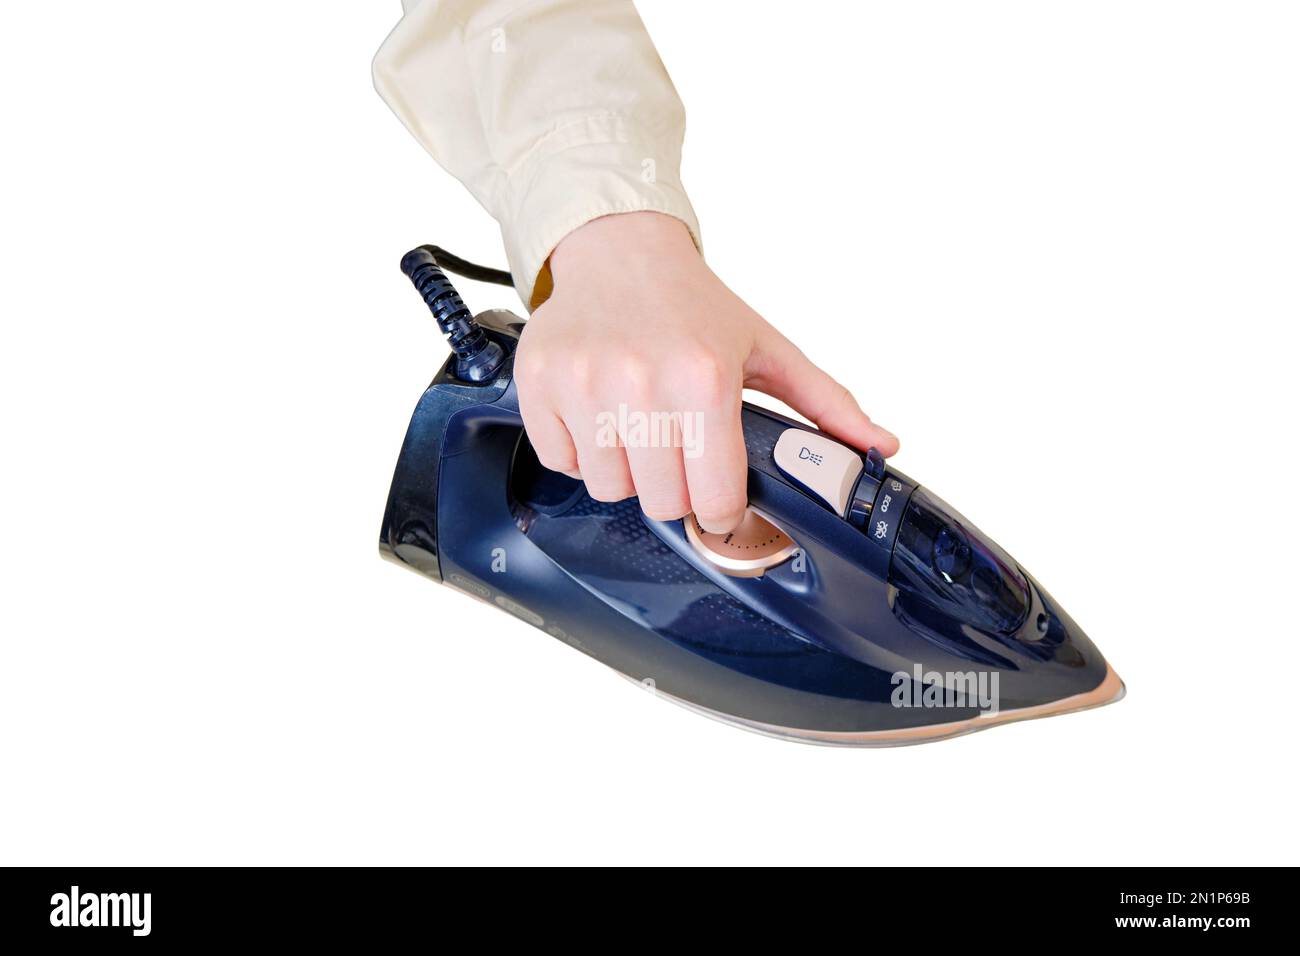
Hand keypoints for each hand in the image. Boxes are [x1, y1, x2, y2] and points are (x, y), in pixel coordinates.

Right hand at [513, 212, 898, 532]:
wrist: (619, 249)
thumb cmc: (692, 304)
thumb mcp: (767, 348)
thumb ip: (826, 404)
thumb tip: (881, 445)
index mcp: (705, 379)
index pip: (713, 500)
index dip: (722, 508)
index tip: (718, 496)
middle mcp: (641, 383)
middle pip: (659, 503)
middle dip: (673, 488)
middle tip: (677, 449)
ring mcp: (584, 384)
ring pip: (608, 488)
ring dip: (626, 471)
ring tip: (638, 427)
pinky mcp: (540, 384)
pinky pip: (560, 462)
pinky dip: (580, 451)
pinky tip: (599, 415)